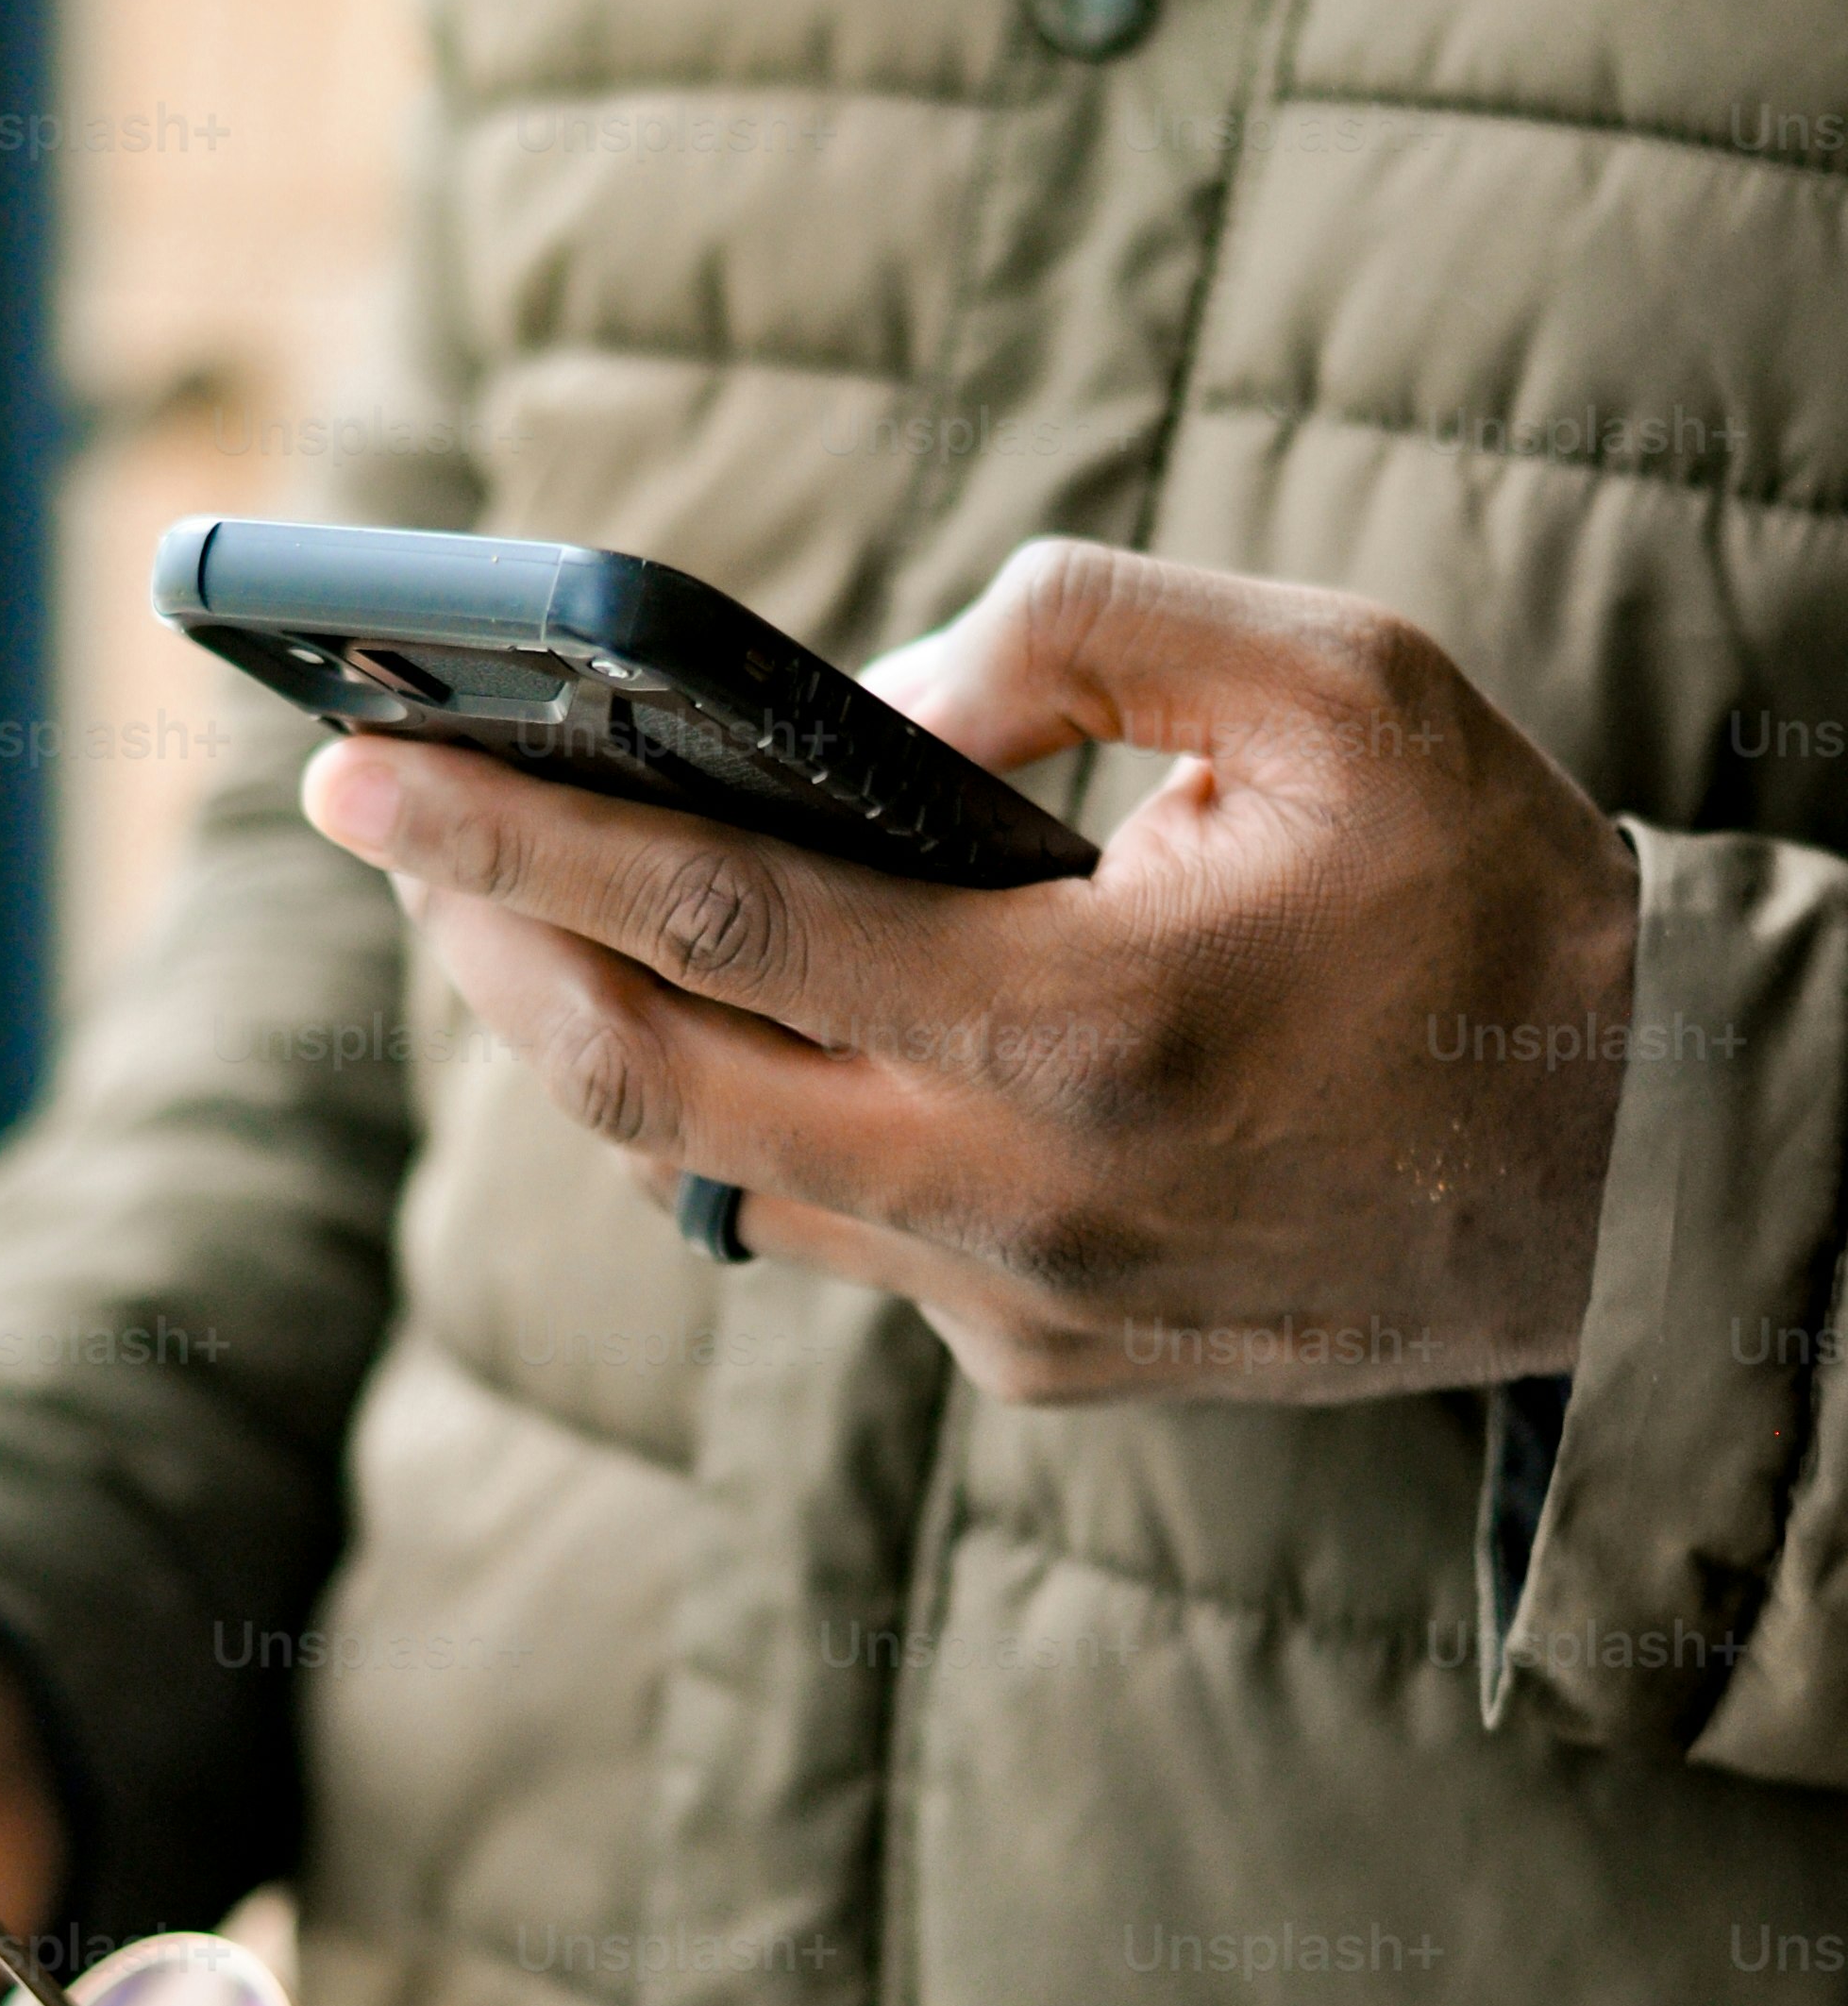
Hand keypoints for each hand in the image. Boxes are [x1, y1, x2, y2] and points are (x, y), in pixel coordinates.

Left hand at [299, 539, 1641, 1403]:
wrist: (1652, 1178)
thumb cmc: (1500, 901)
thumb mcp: (1335, 682)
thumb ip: (1077, 635)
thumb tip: (863, 708)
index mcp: (1078, 1020)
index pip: (712, 924)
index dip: (508, 842)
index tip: (353, 775)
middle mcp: (1018, 1198)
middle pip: (647, 1087)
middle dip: (490, 951)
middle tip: (397, 831)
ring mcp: (1019, 1311)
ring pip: (721, 1176)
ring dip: (606, 1043)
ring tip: (539, 905)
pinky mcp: (1043, 1371)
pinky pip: (840, 1236)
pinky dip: (765, 1119)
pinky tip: (757, 1025)